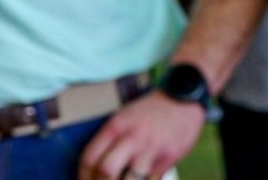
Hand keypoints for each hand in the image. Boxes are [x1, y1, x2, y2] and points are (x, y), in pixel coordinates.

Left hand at [76, 91, 205, 179]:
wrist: (184, 96)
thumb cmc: (151, 110)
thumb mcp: (125, 116)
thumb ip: (111, 140)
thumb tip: (97, 168)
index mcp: (116, 126)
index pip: (89, 158)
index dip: (83, 176)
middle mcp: (131, 137)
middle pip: (106, 171)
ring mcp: (150, 148)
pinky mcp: (168, 156)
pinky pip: (151, 179)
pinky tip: (144, 178)